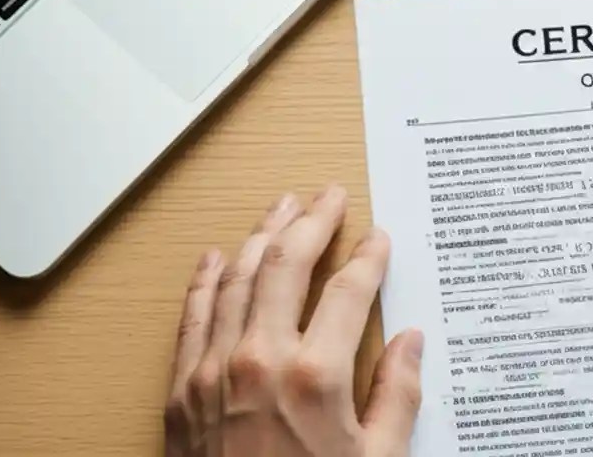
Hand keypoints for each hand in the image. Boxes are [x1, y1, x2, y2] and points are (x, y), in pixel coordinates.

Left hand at [164, 185, 422, 456]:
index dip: (369, 256)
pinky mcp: (181, 390)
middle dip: (313, 221)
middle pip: (289, 265)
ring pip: (240, 278)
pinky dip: (207, 280)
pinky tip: (219, 256)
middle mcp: (262, 359)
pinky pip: (193, 316)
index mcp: (317, 375)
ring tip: (281, 206)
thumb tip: (411, 343)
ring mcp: (214, 371)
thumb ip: (398, 397)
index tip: (379, 238)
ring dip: (262, 235)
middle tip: (329, 194)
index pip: (351, 290)